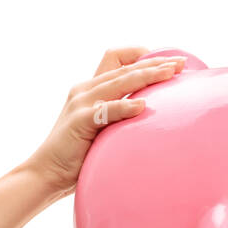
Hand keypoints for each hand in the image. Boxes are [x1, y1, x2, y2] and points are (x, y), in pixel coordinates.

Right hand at [24, 47, 185, 197]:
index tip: (164, 61)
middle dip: (155, 63)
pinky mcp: (80, 120)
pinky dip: (126, 107)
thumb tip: (147, 119)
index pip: (116, 58)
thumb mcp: (99, 130)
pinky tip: (144, 107)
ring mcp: (81, 103)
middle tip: (181, 64)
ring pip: (120, 81)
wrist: (46, 173)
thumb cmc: (75, 157)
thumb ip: (116, 118)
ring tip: (171, 75)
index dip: (140, 55)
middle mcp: (85, 90)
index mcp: (89, 89)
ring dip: (148, 76)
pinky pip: (107, 110)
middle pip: (125, 67)